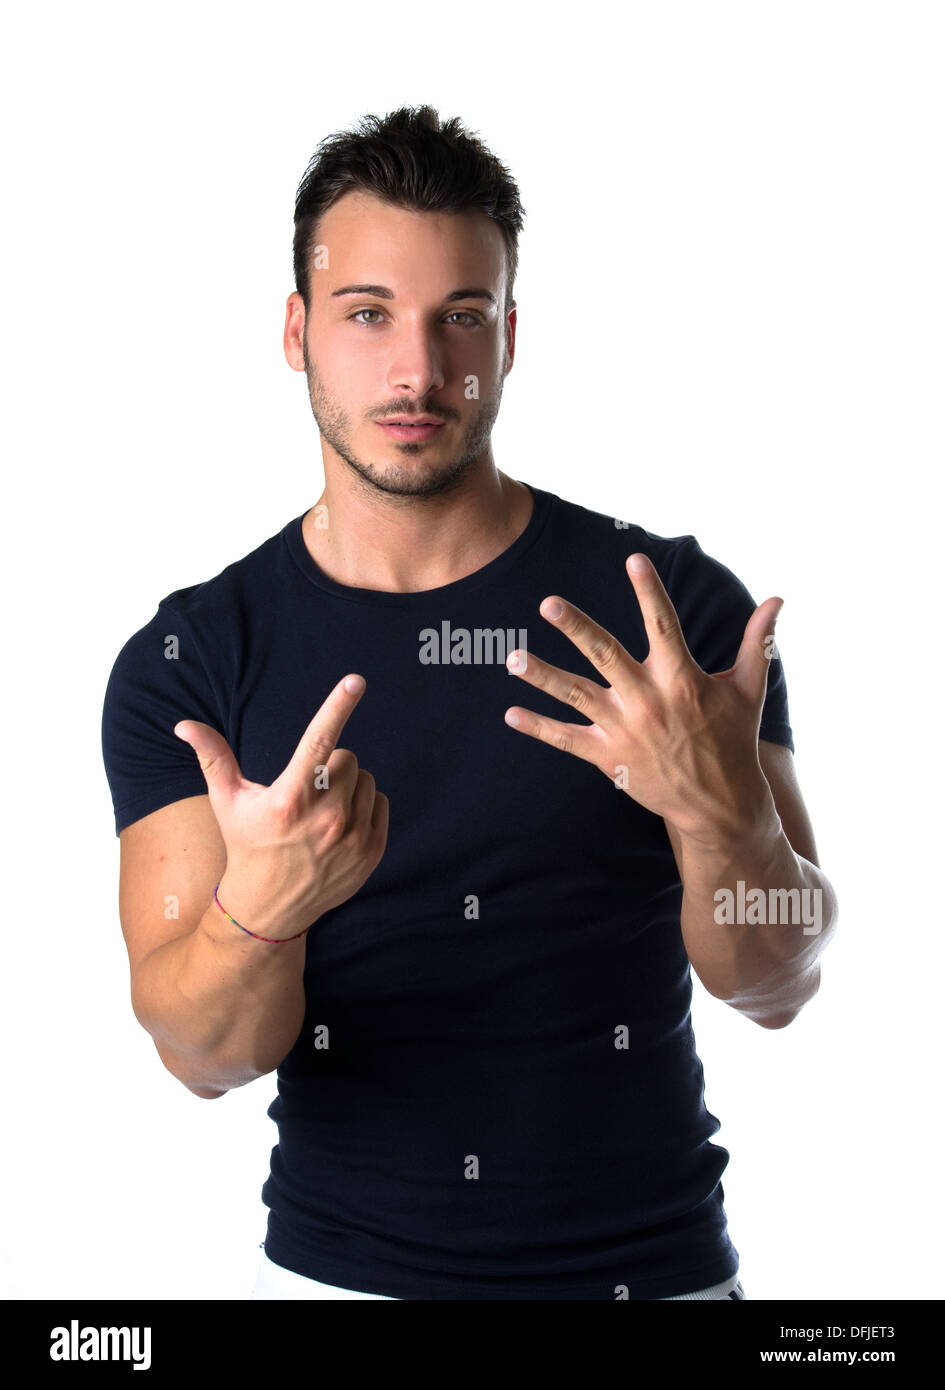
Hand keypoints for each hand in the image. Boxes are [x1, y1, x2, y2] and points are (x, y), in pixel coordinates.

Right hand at [174, 674, 388, 939]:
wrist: (269, 908)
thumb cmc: (247, 844)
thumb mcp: (227, 801)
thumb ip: (213, 757)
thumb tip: (183, 724)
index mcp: (289, 799)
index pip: (318, 741)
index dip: (338, 705)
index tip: (357, 680)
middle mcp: (324, 818)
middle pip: (347, 759)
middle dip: (329, 767)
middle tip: (307, 792)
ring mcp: (351, 837)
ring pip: (366, 778)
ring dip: (347, 786)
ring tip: (321, 811)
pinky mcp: (371, 851)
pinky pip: (379, 802)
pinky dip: (363, 806)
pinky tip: (339, 826)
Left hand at [503, 553, 781, 847]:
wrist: (720, 805)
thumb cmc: (733, 740)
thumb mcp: (749, 690)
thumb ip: (757, 642)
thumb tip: (779, 599)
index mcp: (682, 679)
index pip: (663, 625)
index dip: (649, 591)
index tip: (633, 559)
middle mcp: (649, 701)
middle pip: (605, 656)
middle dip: (576, 628)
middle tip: (549, 604)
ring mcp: (625, 730)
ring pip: (576, 696)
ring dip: (543, 676)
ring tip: (512, 657)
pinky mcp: (609, 757)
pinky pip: (567, 739)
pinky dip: (539, 728)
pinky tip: (511, 713)